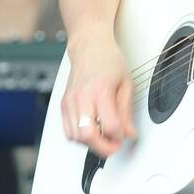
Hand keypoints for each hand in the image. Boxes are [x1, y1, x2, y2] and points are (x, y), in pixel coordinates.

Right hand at [60, 34, 138, 157]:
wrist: (90, 46)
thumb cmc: (108, 60)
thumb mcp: (126, 84)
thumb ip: (126, 112)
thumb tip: (129, 133)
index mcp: (101, 91)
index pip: (110, 127)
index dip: (119, 137)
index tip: (124, 136)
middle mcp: (82, 97)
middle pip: (87, 136)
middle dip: (103, 148)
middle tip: (113, 145)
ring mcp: (69, 101)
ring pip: (75, 137)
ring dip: (90, 143)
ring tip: (103, 136)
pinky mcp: (63, 104)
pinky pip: (68, 131)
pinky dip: (80, 137)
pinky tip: (92, 130)